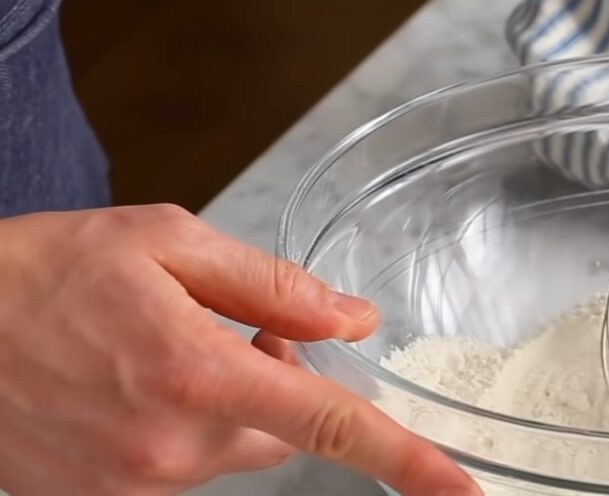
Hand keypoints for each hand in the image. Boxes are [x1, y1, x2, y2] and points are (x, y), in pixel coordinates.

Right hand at [0, 204, 479, 495]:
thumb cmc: (36, 274)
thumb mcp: (163, 244)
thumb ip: (271, 286)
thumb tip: (354, 318)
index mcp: (198, 378)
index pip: (329, 424)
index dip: (403, 459)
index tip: (459, 489)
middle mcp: (169, 448)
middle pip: (279, 432)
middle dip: (273, 384)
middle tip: (224, 328)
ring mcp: (128, 484)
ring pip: (224, 449)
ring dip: (217, 403)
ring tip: (150, 347)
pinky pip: (169, 466)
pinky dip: (169, 427)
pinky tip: (120, 381)